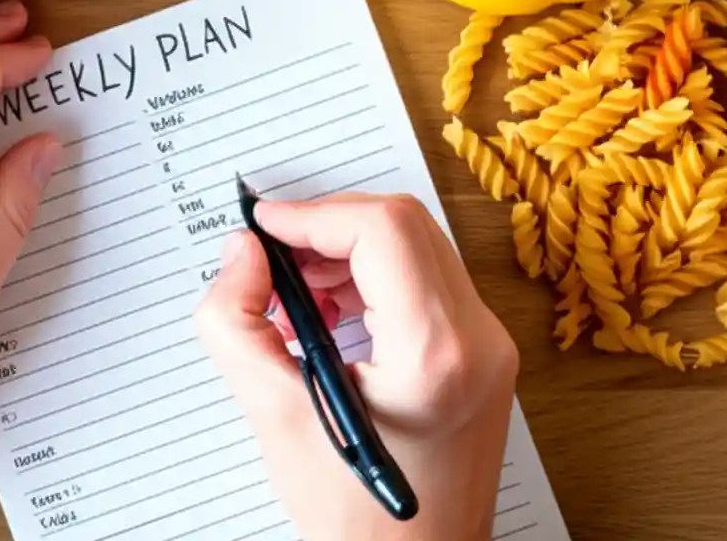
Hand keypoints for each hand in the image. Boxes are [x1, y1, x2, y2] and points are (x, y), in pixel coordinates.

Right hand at [195, 193, 518, 540]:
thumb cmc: (358, 520)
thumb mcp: (275, 417)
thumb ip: (237, 324)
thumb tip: (241, 255)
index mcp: (436, 355)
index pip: (383, 231)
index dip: (313, 215)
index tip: (264, 227)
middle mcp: (479, 340)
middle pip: (403, 225)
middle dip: (326, 228)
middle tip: (271, 258)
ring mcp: (489, 345)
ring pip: (416, 246)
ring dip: (346, 250)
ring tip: (294, 293)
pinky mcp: (481, 352)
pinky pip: (425, 279)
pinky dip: (371, 276)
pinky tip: (329, 311)